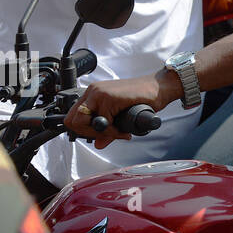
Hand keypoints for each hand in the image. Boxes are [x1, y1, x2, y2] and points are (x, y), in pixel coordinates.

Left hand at [63, 71, 178, 149]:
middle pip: (73, 120)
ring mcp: (100, 93)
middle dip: (88, 133)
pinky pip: (102, 122)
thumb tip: (98, 145)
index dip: (83, 130)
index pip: (73, 117)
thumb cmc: (142, 99)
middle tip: (106, 135)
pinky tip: (124, 130)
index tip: (100, 134)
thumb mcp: (120, 115)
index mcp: (93, 93)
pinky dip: (113, 132)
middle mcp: (93, 91)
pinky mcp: (109, 97)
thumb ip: (107, 129)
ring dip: (99, 132)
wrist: (160, 87)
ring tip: (117, 133)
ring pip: (83, 122)